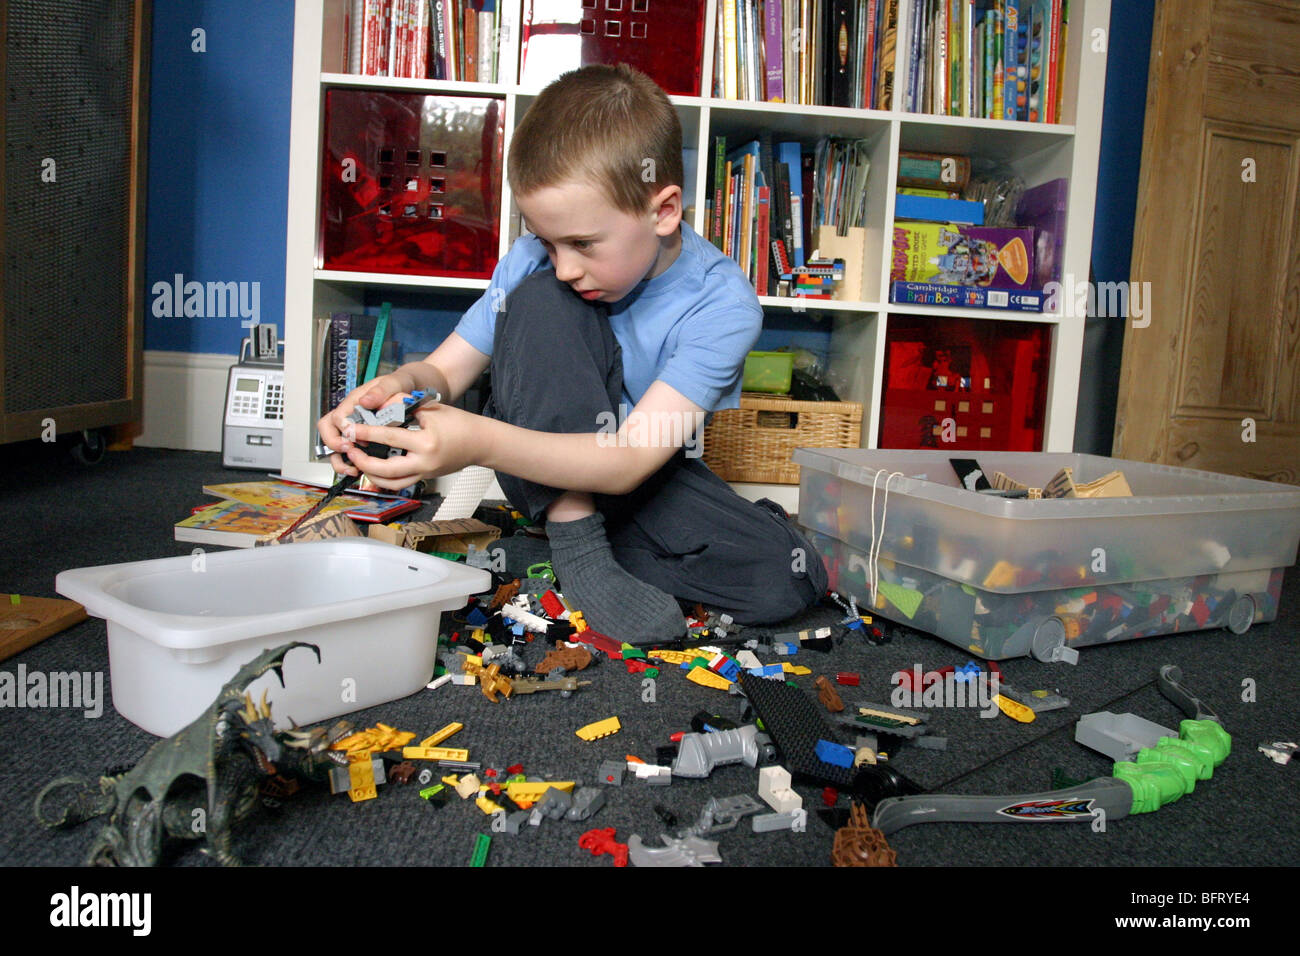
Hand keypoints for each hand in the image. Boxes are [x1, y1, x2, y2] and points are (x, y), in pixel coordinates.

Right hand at [317, 370, 414, 477]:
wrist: (412, 389)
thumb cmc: (400, 385)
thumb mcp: (395, 383)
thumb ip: (382, 390)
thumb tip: (366, 400)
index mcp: (356, 400)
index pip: (338, 415)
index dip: (343, 427)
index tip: (352, 435)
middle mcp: (352, 413)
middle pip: (328, 429)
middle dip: (334, 443)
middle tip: (349, 450)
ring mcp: (355, 426)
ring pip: (335, 444)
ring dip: (340, 458)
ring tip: (353, 467)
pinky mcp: (362, 437)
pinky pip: (348, 452)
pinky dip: (350, 462)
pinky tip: (360, 468)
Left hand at [341, 403, 482, 490]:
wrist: (479, 442)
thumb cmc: (458, 423)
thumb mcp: (431, 409)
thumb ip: (404, 407)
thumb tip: (377, 407)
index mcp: (426, 442)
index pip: (390, 438)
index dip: (367, 433)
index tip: (351, 428)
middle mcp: (425, 462)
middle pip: (387, 469)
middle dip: (364, 461)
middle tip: (350, 451)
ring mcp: (425, 473)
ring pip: (392, 483)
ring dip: (372, 474)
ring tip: (358, 462)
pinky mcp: (425, 477)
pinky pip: (400, 484)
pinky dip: (384, 479)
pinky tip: (373, 469)